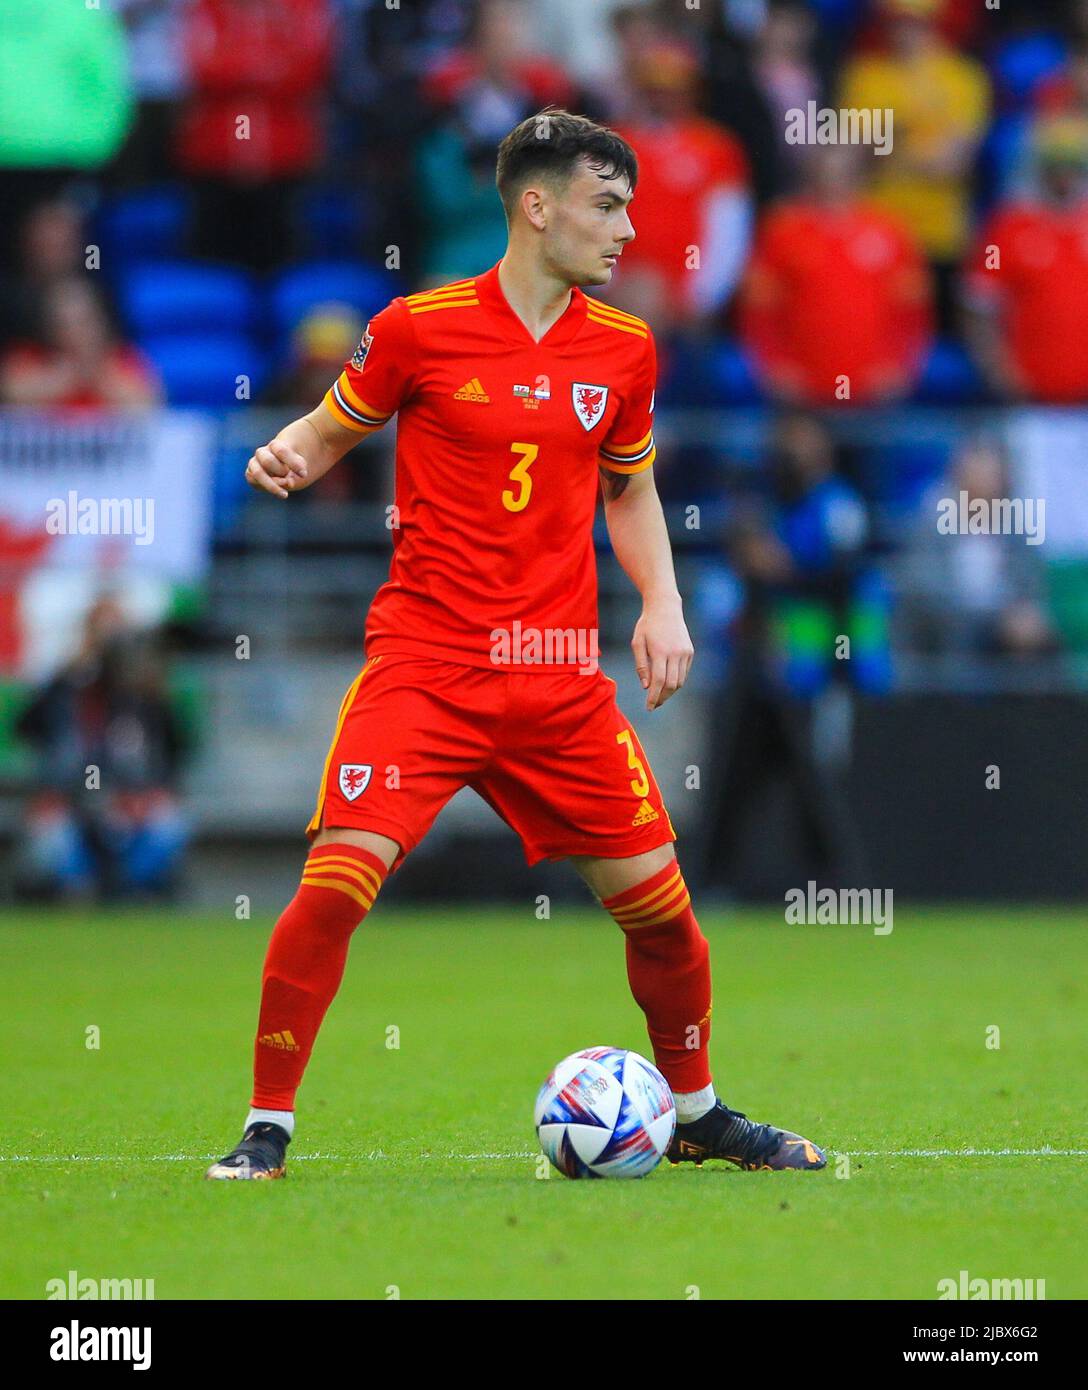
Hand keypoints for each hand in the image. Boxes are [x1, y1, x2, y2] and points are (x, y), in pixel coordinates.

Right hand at [245, 438, 308, 498]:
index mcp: (275, 445)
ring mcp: (254, 463)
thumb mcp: (300, 466)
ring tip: (285, 494)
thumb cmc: (294, 466)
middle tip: (290, 477)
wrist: (284, 469)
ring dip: (271, 485)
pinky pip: (253, 481)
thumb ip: (297, 470)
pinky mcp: (250, 475)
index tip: (304, 475)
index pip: (281, 450)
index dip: (293, 464)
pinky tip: (278, 492)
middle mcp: (262, 453)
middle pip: (267, 461)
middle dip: (280, 472)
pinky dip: (265, 488)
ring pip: (257, 473)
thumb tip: (289, 483)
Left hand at [631, 595, 693, 710]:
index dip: (654, 697)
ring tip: (659, 696)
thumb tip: (646, 687)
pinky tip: (667, 683)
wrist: (665, 607)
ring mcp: (685, 652)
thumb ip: (641, 665)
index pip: (659, 681)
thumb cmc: (647, 625)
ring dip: (670, 691)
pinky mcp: (690, 652)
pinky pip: (684, 672)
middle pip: (671, 684)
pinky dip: (676, 681)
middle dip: (662, 698)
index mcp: (660, 651)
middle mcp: (675, 653)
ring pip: (680, 681)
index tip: (649, 707)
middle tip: (653, 705)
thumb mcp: (637, 643)